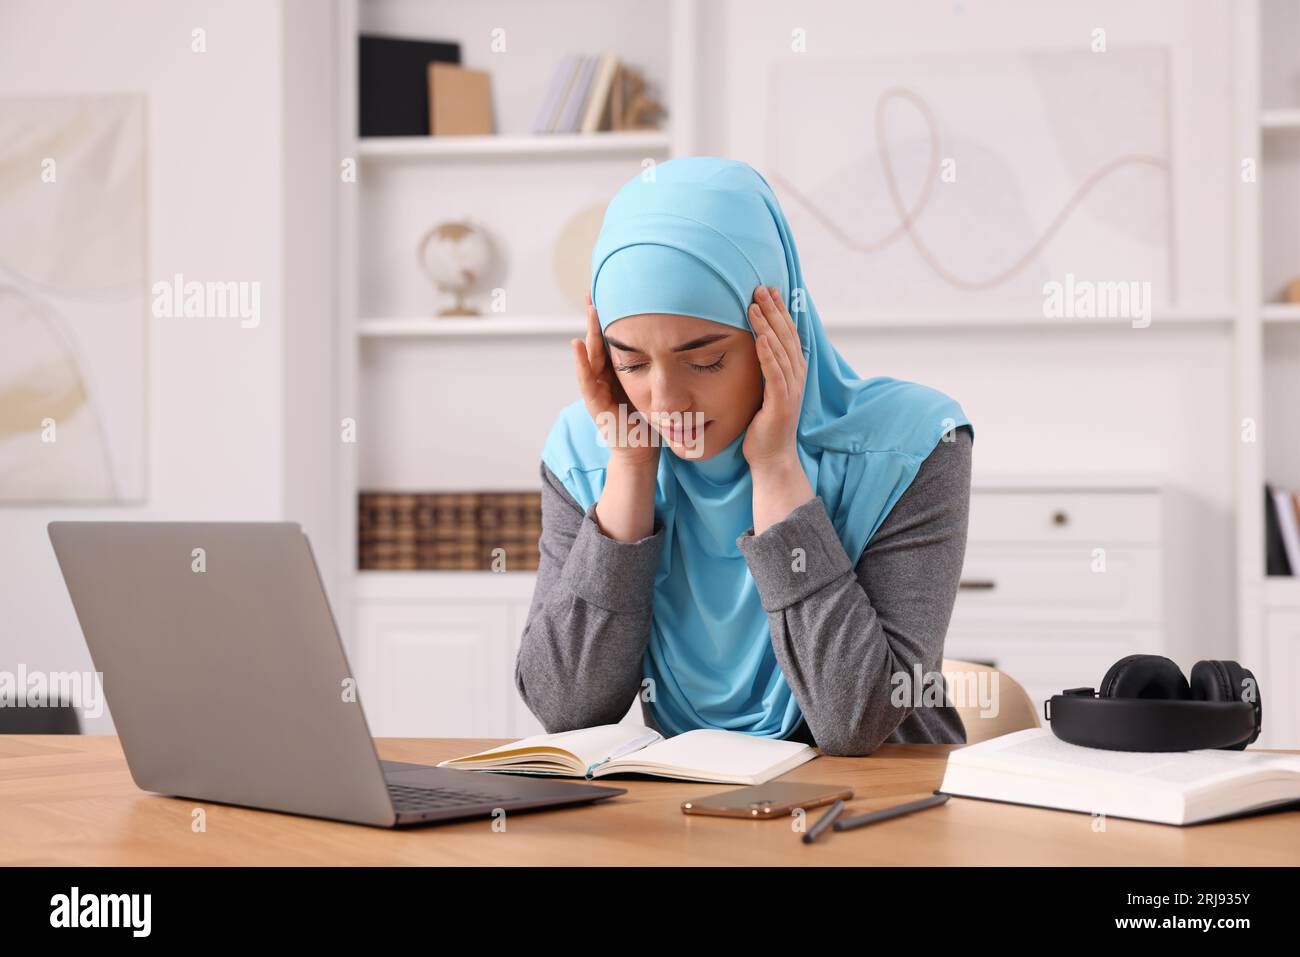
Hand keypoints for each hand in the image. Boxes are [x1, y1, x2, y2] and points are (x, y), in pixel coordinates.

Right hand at [571, 290, 659, 468]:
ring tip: (591, 308)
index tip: (616, 287)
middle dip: (598, 314)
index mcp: (622, 368)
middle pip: (601, 338)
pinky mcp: (595, 405)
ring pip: (591, 354)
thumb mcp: (660, 385)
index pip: (616, 335)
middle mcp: (607, 375)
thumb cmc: (654, 419)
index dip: (615, 313)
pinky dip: (581, 363)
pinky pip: (586, 381)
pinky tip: (577, 345)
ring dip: (589, 330)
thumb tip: (692, 337)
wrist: (644, 451)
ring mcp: (597, 388)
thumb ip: (667, 365)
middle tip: (594, 287)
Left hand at [742, 284, 805, 471]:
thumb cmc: (765, 425)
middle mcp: (796, 377)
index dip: (780, 311)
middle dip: (774, 310)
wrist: (772, 458)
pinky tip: (759, 337)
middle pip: (786, 336)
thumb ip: (765, 368)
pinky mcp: (781, 403)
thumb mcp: (765, 389)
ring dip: (768, 326)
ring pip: (781, 351)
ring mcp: (791, 390)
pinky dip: (768, 354)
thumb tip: (754, 345)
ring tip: (755, 305)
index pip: (788, 334)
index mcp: (793, 372)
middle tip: (761, 288)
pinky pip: (774, 374)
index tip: (768, 290)